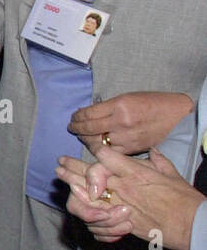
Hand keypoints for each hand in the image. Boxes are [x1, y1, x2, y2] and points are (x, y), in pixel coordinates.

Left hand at [59, 147, 202, 249]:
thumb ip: (159, 162)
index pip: (105, 156)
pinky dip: (85, 209)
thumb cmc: (186, 200)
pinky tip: (77, 201)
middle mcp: (123, 187)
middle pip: (89, 173)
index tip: (90, 150)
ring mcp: (119, 205)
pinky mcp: (120, 222)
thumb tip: (154, 152)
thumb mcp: (173, 175)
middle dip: (73, 166)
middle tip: (61, 162)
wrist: (193, 226)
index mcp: (136, 172)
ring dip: (72, 184)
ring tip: (62, 177)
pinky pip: (95, 216)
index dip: (97, 152)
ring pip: (86, 193)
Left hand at [68, 91, 193, 155]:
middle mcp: (122, 122)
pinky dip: (99, 149)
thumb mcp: (126, 97)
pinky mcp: (133, 148)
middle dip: (77, 128)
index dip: (77, 116)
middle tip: (72, 127)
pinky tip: (95, 145)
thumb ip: (106, 107)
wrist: (175, 114)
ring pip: (97, 142)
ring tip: (81, 136)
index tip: (73, 117)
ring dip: (85, 139)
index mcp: (119, 106)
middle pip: (90, 129)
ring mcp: (127, 137)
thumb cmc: (151, 102)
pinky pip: (110, 152)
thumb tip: (86, 112)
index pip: (89, 113)